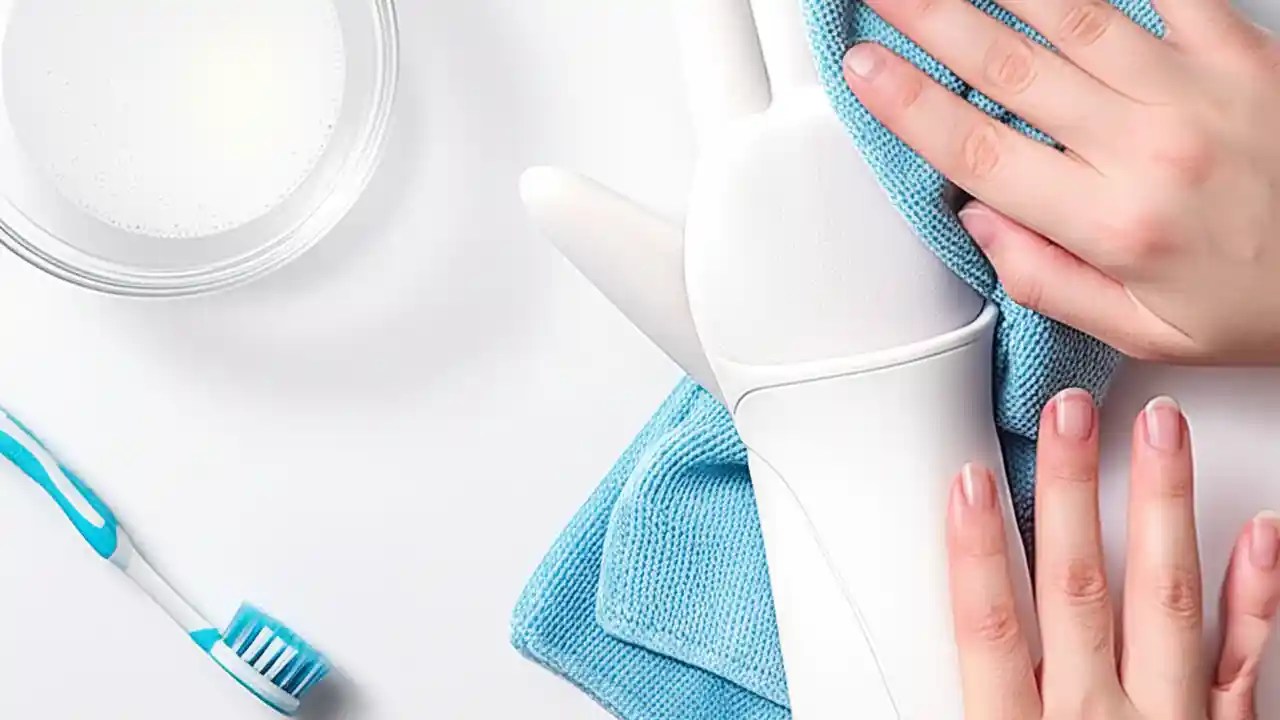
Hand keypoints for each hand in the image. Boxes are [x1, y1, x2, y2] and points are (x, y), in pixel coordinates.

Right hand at [841, 0, 1279, 363]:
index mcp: (1115, 223)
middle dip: (931, 21)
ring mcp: (1197, 86)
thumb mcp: (1146, 333)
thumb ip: (1049, 283)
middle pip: (1010, 69)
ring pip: (1071, 18)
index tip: (864, 68)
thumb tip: (980, 225)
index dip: (908, 105)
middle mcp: (1149, 145)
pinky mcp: (1240, 49)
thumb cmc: (1269, 302)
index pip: (980, 151)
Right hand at [948, 391, 1279, 717]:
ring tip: (1160, 430)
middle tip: (1070, 416)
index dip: (977, 550)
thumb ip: (975, 706)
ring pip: (1165, 601)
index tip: (971, 482)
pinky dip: (1254, 594)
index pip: (991, 627)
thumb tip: (908, 687)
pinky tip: (1258, 533)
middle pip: (1077, 589)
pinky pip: (1243, 662)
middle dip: (1071, 491)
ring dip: (1162, 505)